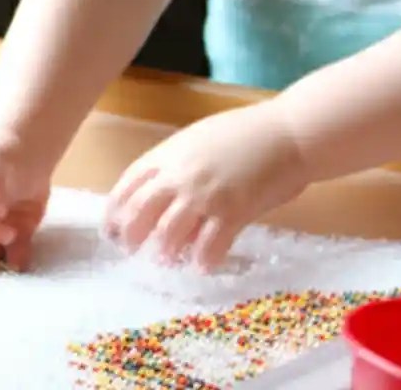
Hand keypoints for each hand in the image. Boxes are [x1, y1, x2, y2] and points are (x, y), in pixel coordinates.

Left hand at [103, 101, 310, 271]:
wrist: (289, 133)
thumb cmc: (246, 133)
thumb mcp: (197, 139)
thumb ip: (175, 163)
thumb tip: (158, 189)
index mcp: (168, 154)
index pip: (129, 183)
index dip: (115, 208)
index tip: (110, 226)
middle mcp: (180, 175)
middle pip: (141, 211)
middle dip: (130, 234)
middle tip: (129, 250)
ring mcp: (205, 195)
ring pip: (169, 231)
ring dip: (164, 251)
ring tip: (166, 260)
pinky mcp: (234, 211)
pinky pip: (210, 245)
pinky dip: (203, 260)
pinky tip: (202, 267)